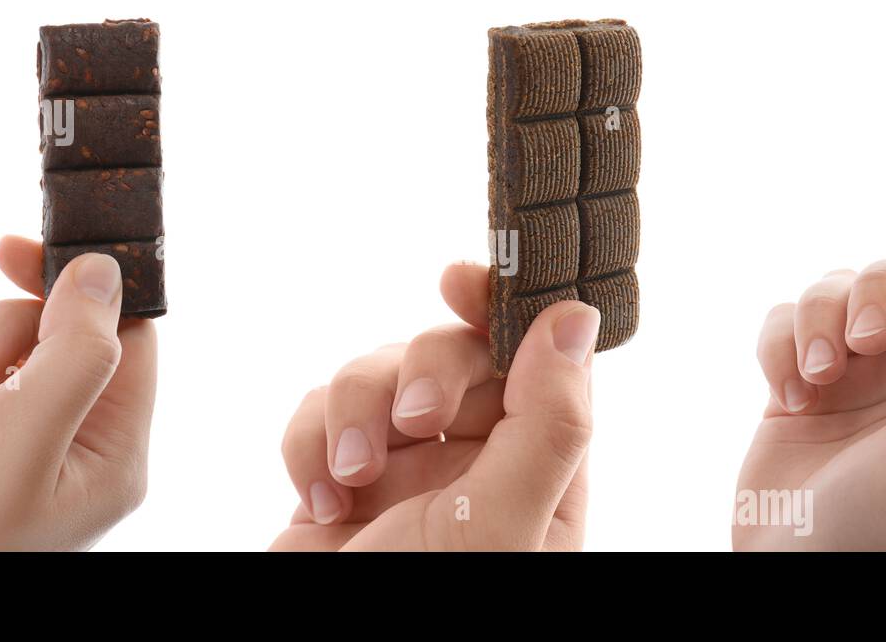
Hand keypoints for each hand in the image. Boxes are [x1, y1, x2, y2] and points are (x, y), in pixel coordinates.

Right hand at [0, 236, 156, 550]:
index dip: (81, 289)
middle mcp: (87, 452)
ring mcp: (37, 449)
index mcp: (116, 456)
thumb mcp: (15, 436)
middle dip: (16, 330)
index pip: (130, 342)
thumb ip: (73, 355)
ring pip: (23, 350)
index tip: (17, 253)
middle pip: (75, 338)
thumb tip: (106, 273)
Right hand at [271, 262, 596, 550]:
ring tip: (351, 479)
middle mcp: (476, 462)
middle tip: (413, 420)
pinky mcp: (339, 471)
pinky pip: (321, 410)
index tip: (462, 280)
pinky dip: (310, 443)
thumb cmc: (422, 606)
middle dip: (419, 373)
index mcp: (539, 473)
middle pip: (453, 354)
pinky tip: (321, 502)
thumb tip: (574, 318)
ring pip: (379, 371)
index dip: (504, 308)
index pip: (539, 361)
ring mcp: (405, 466)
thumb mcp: (499, 522)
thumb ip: (546, 422)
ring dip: (354, 412)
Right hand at [734, 232, 885, 549]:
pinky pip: (780, 323)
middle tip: (868, 340)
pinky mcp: (795, 380)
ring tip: (820, 379)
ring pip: (831, 289)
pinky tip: (791, 400)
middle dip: (874, 293)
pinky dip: (780, 349)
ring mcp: (851, 371)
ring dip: (817, 323)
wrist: (801, 567)